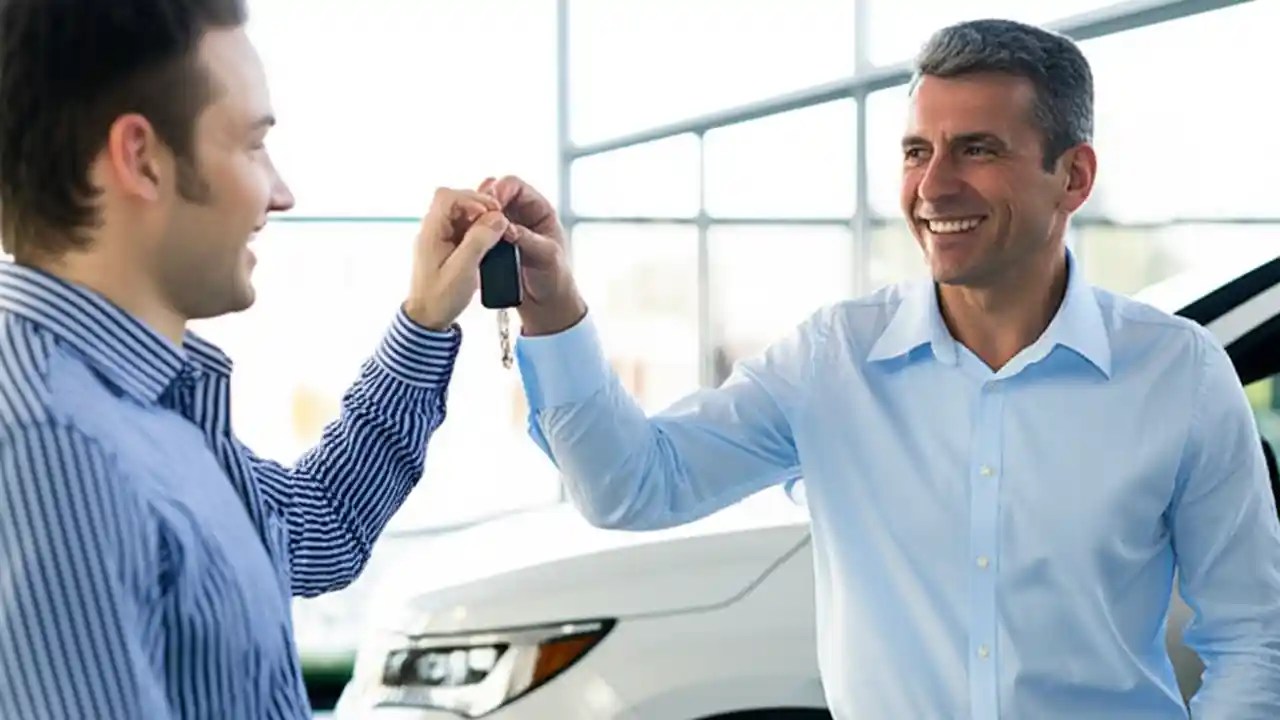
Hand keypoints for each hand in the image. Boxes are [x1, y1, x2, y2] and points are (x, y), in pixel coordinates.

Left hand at [403, 187, 510, 330]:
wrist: (428, 319)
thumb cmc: (440, 298)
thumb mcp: (463, 270)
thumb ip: (479, 241)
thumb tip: (496, 218)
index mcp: (430, 232)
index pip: (448, 197)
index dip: (472, 199)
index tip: (492, 213)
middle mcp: (432, 230)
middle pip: (455, 200)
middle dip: (479, 206)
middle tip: (496, 220)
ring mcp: (439, 237)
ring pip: (460, 212)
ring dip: (479, 218)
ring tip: (494, 232)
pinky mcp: (446, 245)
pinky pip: (463, 226)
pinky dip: (477, 229)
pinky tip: (487, 241)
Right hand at [479, 175, 586, 335]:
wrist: (546, 305)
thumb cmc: (555, 279)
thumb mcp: (546, 257)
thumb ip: (527, 240)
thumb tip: (507, 227)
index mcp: (540, 210)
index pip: (516, 187)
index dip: (501, 189)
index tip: (489, 202)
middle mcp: (521, 214)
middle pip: (495, 194)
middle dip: (483, 201)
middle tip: (473, 213)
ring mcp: (506, 228)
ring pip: (485, 211)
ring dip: (475, 215)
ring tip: (467, 225)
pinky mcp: (495, 244)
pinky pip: (480, 230)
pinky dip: (472, 230)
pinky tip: (466, 237)